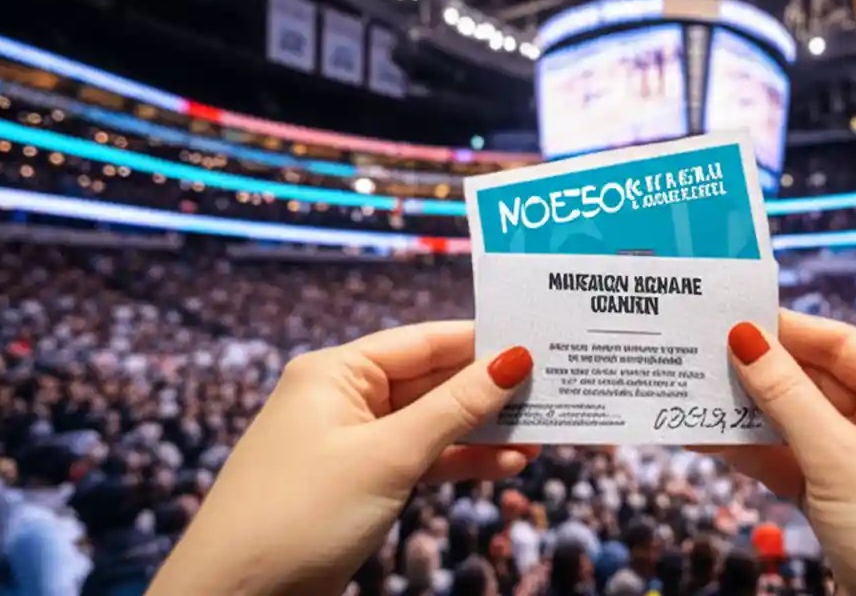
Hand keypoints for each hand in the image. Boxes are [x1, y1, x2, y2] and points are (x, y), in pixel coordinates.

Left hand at [148, 321, 535, 595]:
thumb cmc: (301, 515)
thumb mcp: (389, 456)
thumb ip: (454, 409)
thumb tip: (512, 360)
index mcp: (336, 372)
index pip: (423, 341)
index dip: (482, 341)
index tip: (539, 340)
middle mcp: (341, 398)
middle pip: (430, 380)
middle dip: (489, 389)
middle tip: (553, 387)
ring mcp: (349, 443)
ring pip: (429, 423)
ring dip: (482, 430)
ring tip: (542, 431)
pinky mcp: (357, 483)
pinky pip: (418, 459)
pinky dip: (458, 461)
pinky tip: (505, 465)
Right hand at [710, 310, 855, 595]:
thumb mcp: (843, 463)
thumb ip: (789, 400)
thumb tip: (745, 337)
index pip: (843, 345)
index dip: (788, 330)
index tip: (731, 316)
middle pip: (817, 383)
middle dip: (761, 371)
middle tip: (699, 353)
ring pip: (799, 428)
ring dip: (751, 415)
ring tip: (693, 394)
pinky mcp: (844, 509)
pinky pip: (794, 468)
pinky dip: (757, 456)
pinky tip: (712, 441)